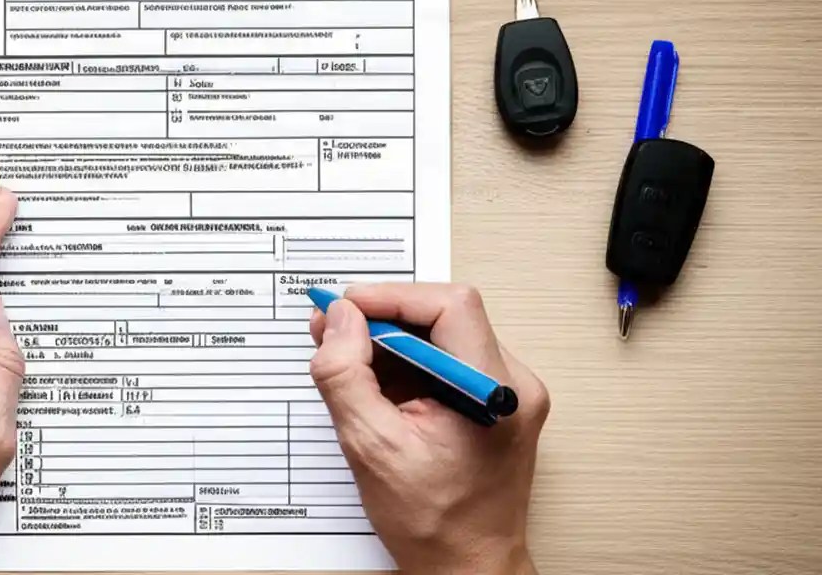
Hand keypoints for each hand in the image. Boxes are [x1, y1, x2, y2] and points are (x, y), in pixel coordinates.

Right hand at [309, 284, 549, 574]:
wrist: (468, 568)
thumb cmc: (435, 525)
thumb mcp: (371, 447)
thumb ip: (346, 375)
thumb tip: (337, 320)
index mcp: (496, 392)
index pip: (450, 307)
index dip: (391, 298)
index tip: (346, 308)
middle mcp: (512, 385)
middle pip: (444, 316)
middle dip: (382, 317)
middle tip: (333, 328)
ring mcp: (505, 394)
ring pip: (441, 336)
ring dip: (389, 340)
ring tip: (344, 356)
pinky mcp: (490, 402)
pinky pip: (444, 361)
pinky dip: (404, 363)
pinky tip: (371, 379)